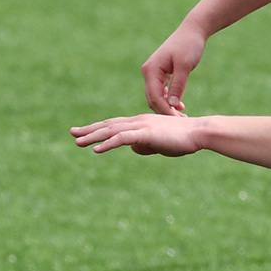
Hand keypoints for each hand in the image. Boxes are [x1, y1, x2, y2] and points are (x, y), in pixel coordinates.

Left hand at [70, 113, 204, 155]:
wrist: (198, 132)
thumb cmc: (183, 139)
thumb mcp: (159, 144)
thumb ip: (145, 145)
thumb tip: (133, 149)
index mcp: (140, 122)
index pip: (114, 124)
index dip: (98, 127)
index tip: (83, 131)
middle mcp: (137, 121)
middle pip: (108, 125)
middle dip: (89, 129)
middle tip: (72, 133)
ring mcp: (141, 126)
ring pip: (111, 131)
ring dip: (93, 136)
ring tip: (77, 142)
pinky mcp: (146, 133)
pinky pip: (123, 138)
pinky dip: (108, 143)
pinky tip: (96, 149)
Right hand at [142, 22, 206, 114]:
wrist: (193, 30)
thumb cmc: (189, 45)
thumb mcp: (185, 66)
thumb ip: (178, 86)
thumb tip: (173, 106)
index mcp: (151, 70)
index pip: (155, 97)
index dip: (166, 111)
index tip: (179, 122)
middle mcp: (148, 72)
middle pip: (153, 99)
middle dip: (166, 112)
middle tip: (182, 124)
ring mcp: (153, 73)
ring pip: (156, 97)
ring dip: (167, 108)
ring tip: (182, 118)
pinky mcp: (160, 73)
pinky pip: (161, 92)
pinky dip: (169, 100)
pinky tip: (181, 107)